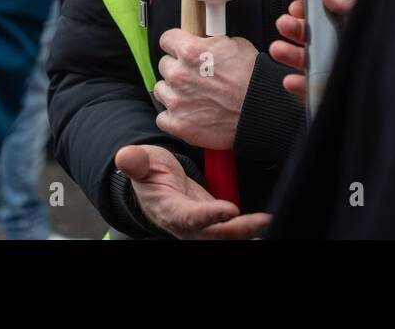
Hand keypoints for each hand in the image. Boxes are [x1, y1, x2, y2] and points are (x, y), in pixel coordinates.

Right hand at [114, 144, 269, 239]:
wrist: (157, 185)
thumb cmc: (150, 173)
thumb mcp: (141, 163)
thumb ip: (136, 162)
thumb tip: (124, 156)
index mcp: (171, 211)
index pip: (191, 217)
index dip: (209, 216)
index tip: (228, 210)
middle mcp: (190, 226)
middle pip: (217, 235)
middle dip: (239, 230)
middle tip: (262, 221)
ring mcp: (206, 229)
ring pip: (229, 237)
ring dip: (250, 234)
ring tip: (271, 226)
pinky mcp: (219, 225)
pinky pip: (237, 232)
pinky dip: (253, 230)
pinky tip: (271, 223)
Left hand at [153, 29, 257, 149]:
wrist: (260, 110)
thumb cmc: (252, 79)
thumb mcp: (235, 45)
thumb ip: (210, 43)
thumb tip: (204, 43)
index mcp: (190, 51)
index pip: (166, 40)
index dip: (175, 44)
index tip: (178, 49)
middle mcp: (179, 74)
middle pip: (164, 66)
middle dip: (177, 69)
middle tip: (194, 76)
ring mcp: (176, 100)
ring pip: (161, 90)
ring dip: (173, 92)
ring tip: (193, 96)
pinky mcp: (178, 124)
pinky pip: (162, 117)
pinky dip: (173, 116)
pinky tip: (188, 113)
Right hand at [270, 0, 357, 97]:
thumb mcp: (372, 10)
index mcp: (359, 21)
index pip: (329, 12)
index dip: (309, 9)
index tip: (295, 7)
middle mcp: (353, 43)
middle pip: (318, 36)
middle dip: (296, 30)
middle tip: (284, 25)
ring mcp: (350, 67)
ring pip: (314, 61)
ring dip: (292, 56)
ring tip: (278, 50)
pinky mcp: (347, 90)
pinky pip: (320, 88)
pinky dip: (302, 85)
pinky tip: (291, 80)